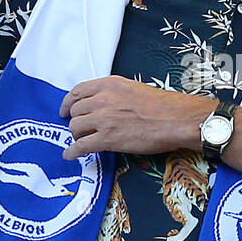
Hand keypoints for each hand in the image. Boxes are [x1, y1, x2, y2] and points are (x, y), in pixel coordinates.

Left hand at [61, 76, 210, 158]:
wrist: (176, 120)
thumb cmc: (162, 106)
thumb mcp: (133, 88)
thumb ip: (113, 94)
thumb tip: (102, 105)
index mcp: (109, 85)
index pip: (77, 91)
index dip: (68, 102)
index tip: (65, 110)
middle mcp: (102, 99)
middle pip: (75, 111)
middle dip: (76, 121)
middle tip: (80, 129)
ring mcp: (103, 119)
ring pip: (75, 128)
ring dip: (76, 136)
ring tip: (82, 141)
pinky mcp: (107, 139)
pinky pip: (81, 146)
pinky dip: (72, 151)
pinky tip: (70, 155)